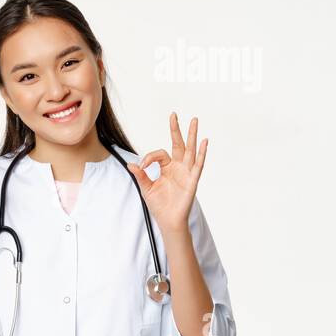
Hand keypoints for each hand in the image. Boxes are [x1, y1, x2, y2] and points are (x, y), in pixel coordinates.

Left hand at [126, 112, 208, 234]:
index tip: (141, 166)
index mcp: (167, 168)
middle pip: (178, 144)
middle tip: (174, 115)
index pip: (159, 154)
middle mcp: (178, 167)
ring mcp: (187, 172)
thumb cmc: (159, 204)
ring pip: (190, 150)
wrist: (168, 220)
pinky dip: (202, 153)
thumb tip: (131, 164)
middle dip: (176, 130)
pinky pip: (199, 164)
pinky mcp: (193, 180)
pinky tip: (204, 141)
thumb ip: (141, 175)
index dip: (149, 158)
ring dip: (192, 135)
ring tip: (194, 121)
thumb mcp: (146, 188)